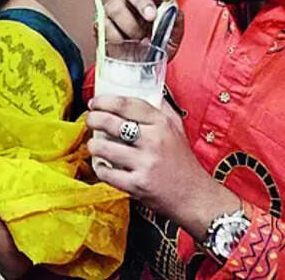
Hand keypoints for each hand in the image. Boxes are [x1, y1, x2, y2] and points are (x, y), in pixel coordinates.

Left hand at [86, 95, 239, 240]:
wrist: (195, 197)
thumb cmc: (183, 162)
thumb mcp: (177, 129)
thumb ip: (162, 108)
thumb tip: (148, 87)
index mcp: (162, 124)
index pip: (126, 104)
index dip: (104, 101)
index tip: (95, 102)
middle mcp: (153, 141)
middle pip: (110, 123)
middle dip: (93, 119)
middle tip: (90, 120)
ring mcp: (144, 163)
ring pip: (103, 148)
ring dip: (93, 145)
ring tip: (94, 144)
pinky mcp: (137, 185)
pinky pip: (106, 173)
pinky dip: (100, 168)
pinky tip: (102, 165)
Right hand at [103, 0, 184, 59]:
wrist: (139, 68)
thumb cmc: (155, 47)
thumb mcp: (171, 39)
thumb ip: (175, 23)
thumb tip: (174, 10)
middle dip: (142, 1)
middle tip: (151, 17)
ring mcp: (114, 9)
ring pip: (117, 7)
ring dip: (130, 25)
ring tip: (139, 39)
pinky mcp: (101, 23)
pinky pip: (104, 25)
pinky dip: (116, 36)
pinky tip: (124, 43)